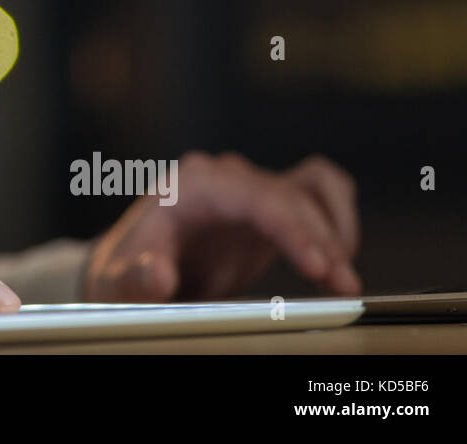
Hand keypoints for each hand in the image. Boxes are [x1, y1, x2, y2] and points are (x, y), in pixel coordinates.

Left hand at [83, 151, 360, 301]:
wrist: (131, 268)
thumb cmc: (126, 272)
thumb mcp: (122, 280)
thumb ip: (137, 277)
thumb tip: (157, 275)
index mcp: (191, 186)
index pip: (254, 197)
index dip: (291, 229)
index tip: (317, 267)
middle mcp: (224, 178)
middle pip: (289, 197)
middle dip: (321, 241)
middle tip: (342, 288)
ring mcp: (249, 189)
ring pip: (312, 188)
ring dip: (336, 228)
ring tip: (344, 279)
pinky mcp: (268, 207)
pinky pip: (317, 190)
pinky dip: (336, 217)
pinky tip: (337, 260)